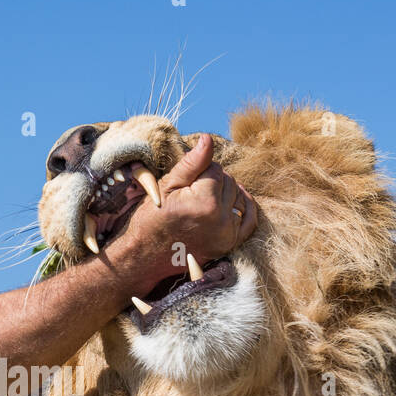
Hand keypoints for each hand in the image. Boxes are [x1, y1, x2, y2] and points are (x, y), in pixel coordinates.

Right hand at [111, 134, 256, 294]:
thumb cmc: (151, 219)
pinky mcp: (229, 244)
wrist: (145, 256)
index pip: (215, 168)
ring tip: (203, 201)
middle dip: (213, 181)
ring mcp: (227, 233)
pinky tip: (232, 202)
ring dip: (225, 193)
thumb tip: (208, 139)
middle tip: (191, 193)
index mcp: (204, 202)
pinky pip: (249, 219)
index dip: (199, 171)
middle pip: (229, 181)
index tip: (184, 183)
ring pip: (238, 196)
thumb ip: (192, 163)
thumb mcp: (167, 186)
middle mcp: (220, 219)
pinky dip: (244, 207)